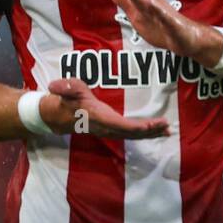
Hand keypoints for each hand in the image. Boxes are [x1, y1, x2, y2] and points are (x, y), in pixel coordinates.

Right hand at [42, 78, 169, 137]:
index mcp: (98, 117)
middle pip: (131, 132)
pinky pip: (131, 133)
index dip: (135, 127)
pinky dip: (145, 133)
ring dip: (151, 133)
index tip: (150, 125)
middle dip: (149, 130)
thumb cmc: (65, 99)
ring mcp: (109, 130)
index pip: (119, 125)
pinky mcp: (112, 129)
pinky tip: (158, 131)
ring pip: (133, 135)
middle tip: (166, 126)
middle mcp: (105, 127)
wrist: (57, 116)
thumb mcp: (64, 89)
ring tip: (167, 130)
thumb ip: (63, 87)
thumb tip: (54, 87)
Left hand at [103, 0, 214, 60]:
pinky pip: (164, 17)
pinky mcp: (172, 24)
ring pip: (147, 1)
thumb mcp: (139, 15)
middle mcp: (152, 4)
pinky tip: (150, 4)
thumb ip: (126, 2)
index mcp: (144, 2)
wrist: (187, 38)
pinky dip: (157, 10)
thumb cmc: (162, 26)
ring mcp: (162, 13)